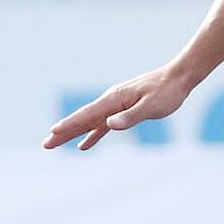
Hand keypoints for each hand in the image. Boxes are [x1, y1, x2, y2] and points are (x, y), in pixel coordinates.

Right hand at [48, 67, 192, 150]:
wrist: (178, 78)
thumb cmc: (167, 92)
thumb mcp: (151, 107)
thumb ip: (131, 117)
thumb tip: (109, 124)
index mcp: (115, 99)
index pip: (88, 114)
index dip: (70, 124)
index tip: (53, 132)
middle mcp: (110, 101)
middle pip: (82, 119)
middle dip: (63, 132)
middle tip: (46, 144)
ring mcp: (115, 105)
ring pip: (89, 122)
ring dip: (72, 133)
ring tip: (55, 143)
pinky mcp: (122, 110)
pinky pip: (102, 125)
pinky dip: (92, 134)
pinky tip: (84, 145)